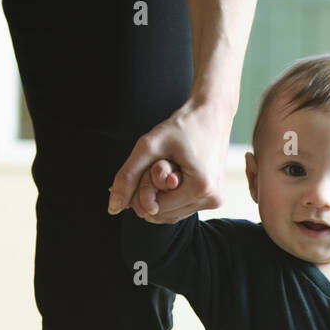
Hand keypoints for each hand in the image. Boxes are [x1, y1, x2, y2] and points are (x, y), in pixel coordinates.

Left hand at [107, 96, 233, 222]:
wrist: (212, 114)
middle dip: (153, 195)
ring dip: (163, 197)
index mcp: (200, 188)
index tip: (151, 165)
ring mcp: (216, 200)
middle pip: (165, 214)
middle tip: (159, 166)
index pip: (156, 208)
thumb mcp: (149, 146)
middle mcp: (212, 199)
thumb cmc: (181, 126)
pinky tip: (176, 176)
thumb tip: (112, 208)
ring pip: (173, 215)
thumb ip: (127, 176)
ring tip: (170, 169)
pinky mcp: (216, 198)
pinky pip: (184, 209)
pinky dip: (173, 197)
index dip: (144, 191)